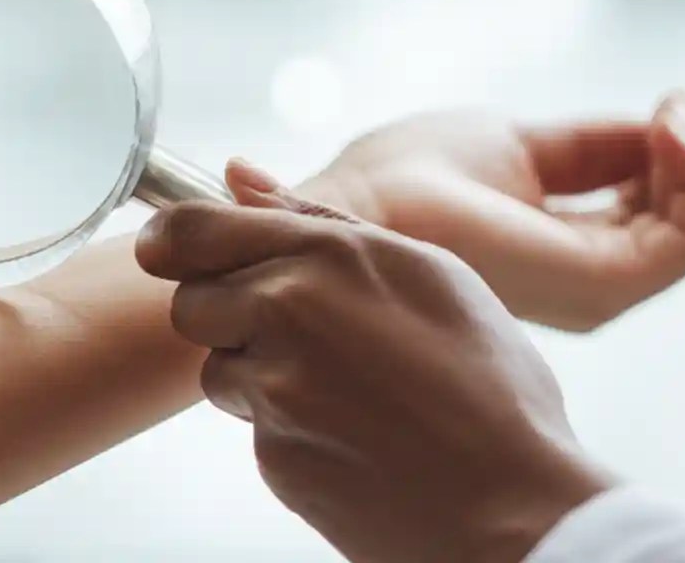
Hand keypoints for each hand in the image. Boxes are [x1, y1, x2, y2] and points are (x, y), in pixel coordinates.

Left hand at [135, 200, 611, 562]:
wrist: (515, 507)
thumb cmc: (487, 385)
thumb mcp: (424, 271)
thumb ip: (316, 221)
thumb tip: (237, 177)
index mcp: (323, 258)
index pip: (189, 230)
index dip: (171, 239)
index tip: (169, 248)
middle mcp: (284, 315)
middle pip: (191, 302)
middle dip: (225, 313)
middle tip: (295, 330)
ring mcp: (273, 391)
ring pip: (219, 370)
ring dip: (258, 374)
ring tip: (343, 388)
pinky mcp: (271, 455)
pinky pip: (254, 427)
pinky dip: (288, 427)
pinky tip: (351, 433)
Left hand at [294, 91, 684, 330]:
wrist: (360, 206)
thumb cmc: (407, 178)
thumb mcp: (519, 144)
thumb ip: (594, 148)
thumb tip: (663, 124)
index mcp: (565, 249)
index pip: (657, 202)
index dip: (673, 147)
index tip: (670, 103)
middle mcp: (588, 279)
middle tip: (676, 105)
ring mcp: (598, 288)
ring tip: (674, 115)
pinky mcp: (603, 284)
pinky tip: (672, 129)